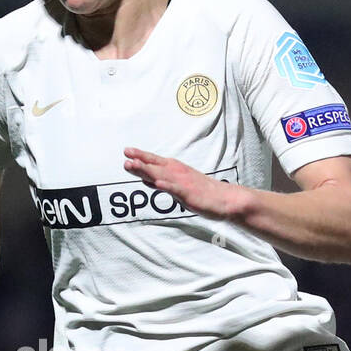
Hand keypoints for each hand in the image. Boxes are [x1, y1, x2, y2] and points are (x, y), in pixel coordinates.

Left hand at [123, 148, 237, 220]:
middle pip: (155, 166)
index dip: (141, 156)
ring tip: (133, 165)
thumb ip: (161, 182)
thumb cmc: (200, 191)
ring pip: (162, 175)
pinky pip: (176, 190)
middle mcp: (177, 173)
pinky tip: (157, 183)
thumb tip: (143, 179)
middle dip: (140, 161)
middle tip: (126, 155)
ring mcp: (183, 183)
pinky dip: (167, 186)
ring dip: (147, 170)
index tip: (127, 151)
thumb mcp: (177, 186)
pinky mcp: (190, 194)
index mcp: (175, 169)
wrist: (225, 198)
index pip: (154, 161)